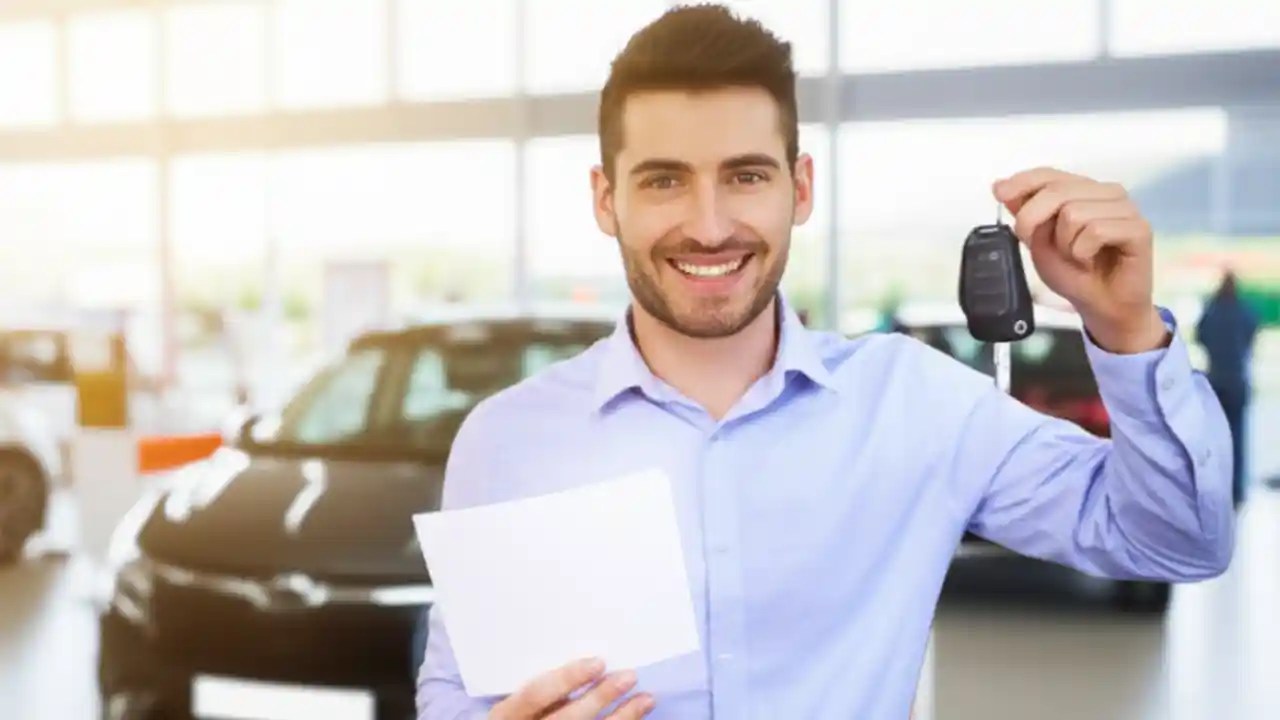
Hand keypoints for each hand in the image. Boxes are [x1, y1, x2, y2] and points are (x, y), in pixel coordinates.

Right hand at [490, 658, 655, 719]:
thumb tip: (586, 659)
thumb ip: (541, 688)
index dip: (567, 678)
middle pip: (567, 719)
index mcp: (507, 715)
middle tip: (629, 676)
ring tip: (646, 699)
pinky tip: (636, 717)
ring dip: (623, 717)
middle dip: (601, 698)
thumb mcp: (516, 703)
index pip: (536, 694)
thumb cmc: (520, 715)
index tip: (598, 662)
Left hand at [994, 167, 1167, 353]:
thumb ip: (1025, 213)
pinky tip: (1091, 261)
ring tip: (1077, 257)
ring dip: (1065, 244)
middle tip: (1046, 247)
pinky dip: (1083, 251)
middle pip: (1057, 191)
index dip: (1022, 181)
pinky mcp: (1139, 228)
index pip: (1049, 174)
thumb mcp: (1038, 243)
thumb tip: (1000, 185)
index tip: (1000, 193)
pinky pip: (1096, 231)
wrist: (1101, 307)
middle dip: (1036, 220)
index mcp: (1083, 191)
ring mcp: (1125, 208)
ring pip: (1074, 212)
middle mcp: (1106, 192)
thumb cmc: (1074, 274)